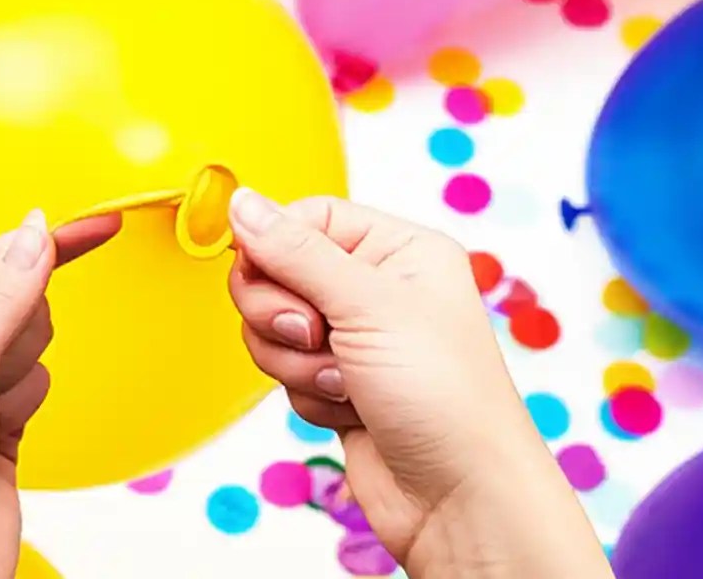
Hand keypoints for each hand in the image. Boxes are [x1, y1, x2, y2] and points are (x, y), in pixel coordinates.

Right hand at [227, 191, 610, 578]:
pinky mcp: (335, 383)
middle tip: (315, 335)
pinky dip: (306, 394)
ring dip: (297, 362)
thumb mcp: (367, 306)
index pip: (307, 218)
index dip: (274, 246)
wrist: (459, 498)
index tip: (265, 275)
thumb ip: (297, 252)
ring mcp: (354, 338)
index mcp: (399, 250)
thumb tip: (244, 204)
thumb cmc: (446, 398)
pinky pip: (284, 369)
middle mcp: (376, 288)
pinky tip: (350, 409)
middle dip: (282, 313)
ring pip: (273, 327)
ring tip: (345, 381)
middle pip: (276, 272)